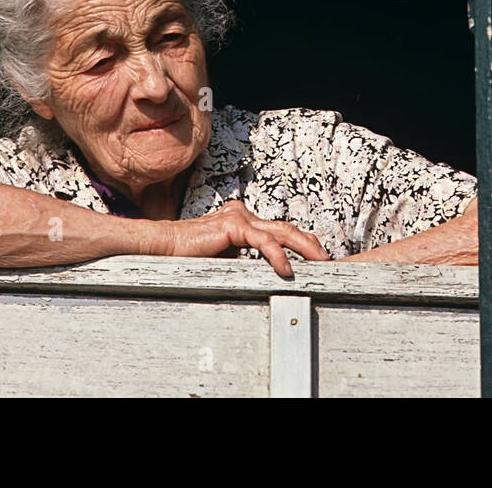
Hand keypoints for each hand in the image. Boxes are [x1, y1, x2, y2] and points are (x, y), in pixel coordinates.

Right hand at [162, 200, 330, 276]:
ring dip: (305, 247)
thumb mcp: (223, 259)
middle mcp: (244, 215)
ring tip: (319, 262)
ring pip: (282, 232)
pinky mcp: (233, 225)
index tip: (315, 262)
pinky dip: (277, 255)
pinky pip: (262, 241)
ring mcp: (239, 218)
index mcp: (243, 221)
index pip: (279, 232)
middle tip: (328, 261)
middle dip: (311, 244)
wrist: (163, 247)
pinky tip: (286, 268)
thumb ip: (243, 260)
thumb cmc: (188, 255)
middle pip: (287, 229)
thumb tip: (266, 276)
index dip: (300, 245)